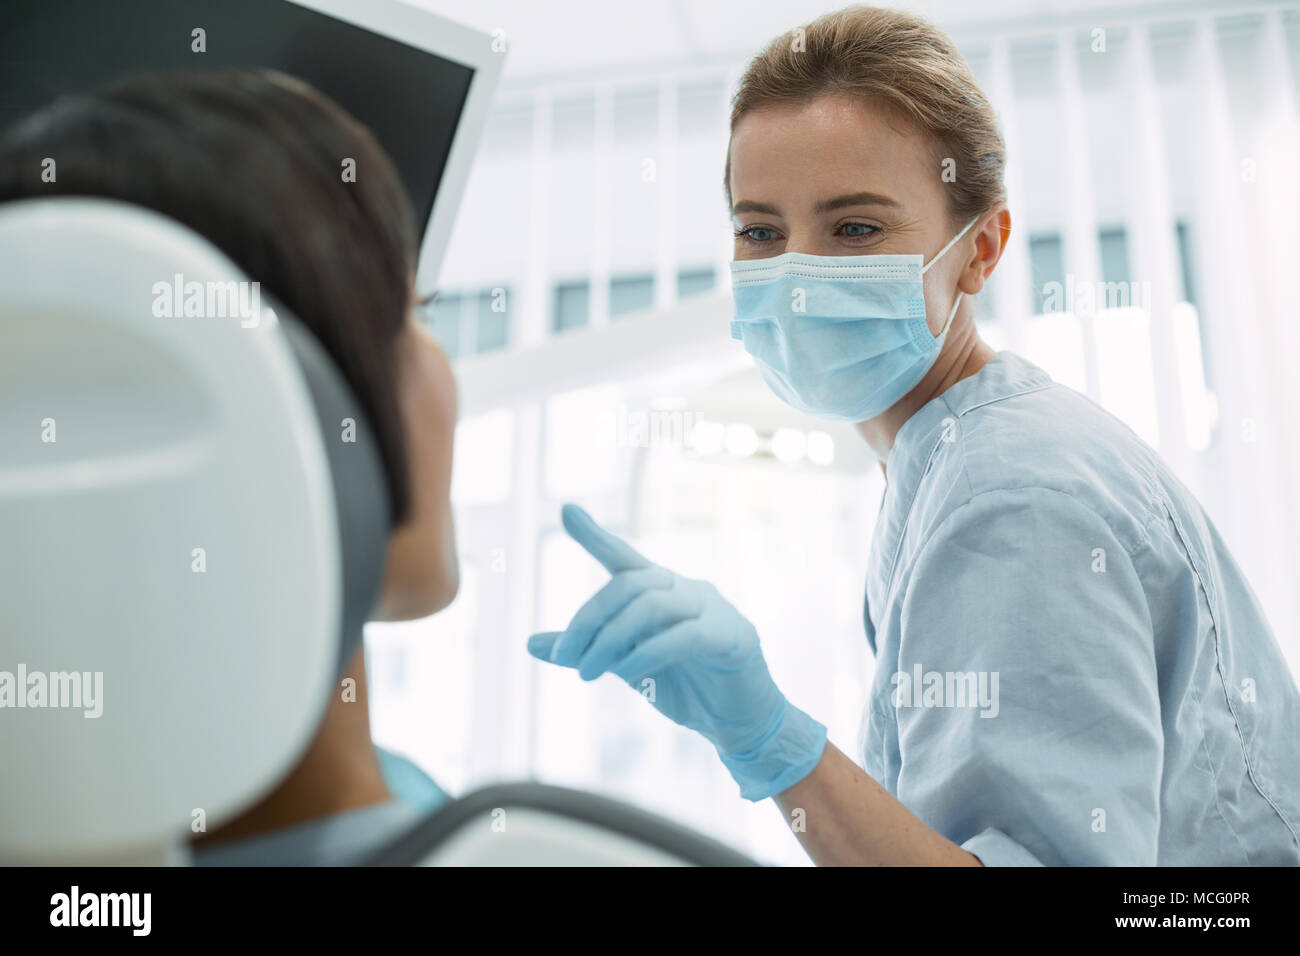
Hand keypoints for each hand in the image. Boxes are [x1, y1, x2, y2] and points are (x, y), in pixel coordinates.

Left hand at [528, 504, 826, 800]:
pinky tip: (627, 672)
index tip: (566, 511)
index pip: (625, 558)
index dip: (596, 536)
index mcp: (662, 592)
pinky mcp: (732, 637)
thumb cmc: (685, 688)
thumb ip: (586, 651)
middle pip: (629, 583)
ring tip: (585, 673)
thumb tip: (531, 642)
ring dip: (610, 639)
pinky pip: (684, 635)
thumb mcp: (625, 667)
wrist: (737, 724)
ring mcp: (713, 609)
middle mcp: (687, 590)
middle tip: (564, 654)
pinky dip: (648, 651)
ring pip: (652, 605)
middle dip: (589, 616)